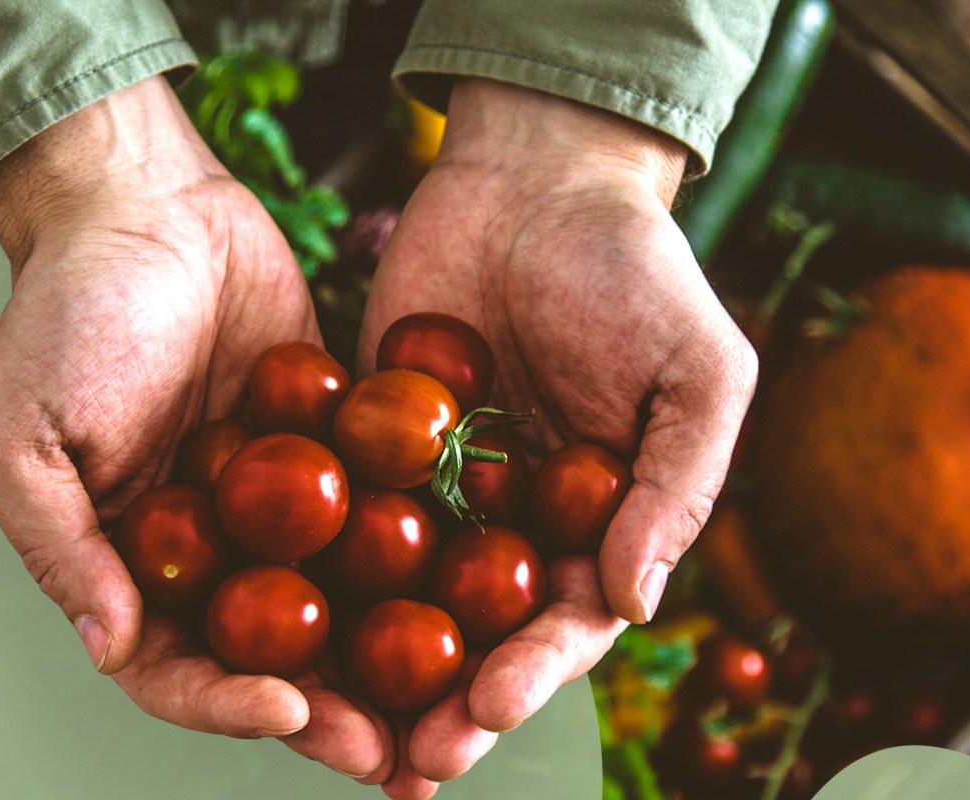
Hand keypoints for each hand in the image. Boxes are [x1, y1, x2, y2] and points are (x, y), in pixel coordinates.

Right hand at [0, 77, 390, 781]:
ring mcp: (275, 508)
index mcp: (126, 565)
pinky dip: (422, 562)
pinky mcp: (335, 453)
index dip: (225, 704)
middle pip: (268, 662)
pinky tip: (478, 596)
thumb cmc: (65, 310)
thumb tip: (113, 646)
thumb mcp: (20, 431)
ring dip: (383, 665)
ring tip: (448, 706)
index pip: (173, 669)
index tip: (289, 709)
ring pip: (335, 609)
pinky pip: (379, 518)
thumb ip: (59, 543)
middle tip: (391, 756)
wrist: (147, 201)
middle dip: (328, 714)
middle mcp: (205, 554)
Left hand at [359, 79, 758, 789]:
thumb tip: (637, 603)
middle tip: (403, 761)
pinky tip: (271, 615)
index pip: (566, 624)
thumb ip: (676, 487)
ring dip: (371, 670)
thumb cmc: (638, 268)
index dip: (532, 673)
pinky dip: (309, 570)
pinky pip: (338, 515)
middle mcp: (514, 525)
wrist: (538, 173)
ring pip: (400, 600)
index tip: (489, 705)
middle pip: (476, 636)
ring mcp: (437, 490)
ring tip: (332, 727)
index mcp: (598, 525)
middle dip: (443, 704)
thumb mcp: (697, 371)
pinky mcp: (368, 445)